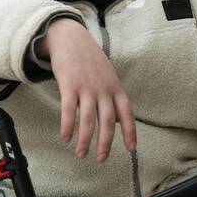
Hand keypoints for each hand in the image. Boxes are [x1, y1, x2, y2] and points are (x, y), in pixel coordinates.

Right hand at [42, 18, 137, 160]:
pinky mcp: (69, 85)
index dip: (130, 132)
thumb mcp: (107, 75)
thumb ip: (112, 96)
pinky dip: (67, 126)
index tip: (131, 149)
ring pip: (88, 120)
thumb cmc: (89, 59)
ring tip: (81, 154)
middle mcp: (103, 89)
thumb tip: (117, 120)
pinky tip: (65, 138)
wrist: (70, 37)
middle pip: (107, 121)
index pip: (126, 113)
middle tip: (101, 159)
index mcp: (115, 87)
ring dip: (84, 140)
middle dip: (105, 143)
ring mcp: (86, 87)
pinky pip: (69, 110)